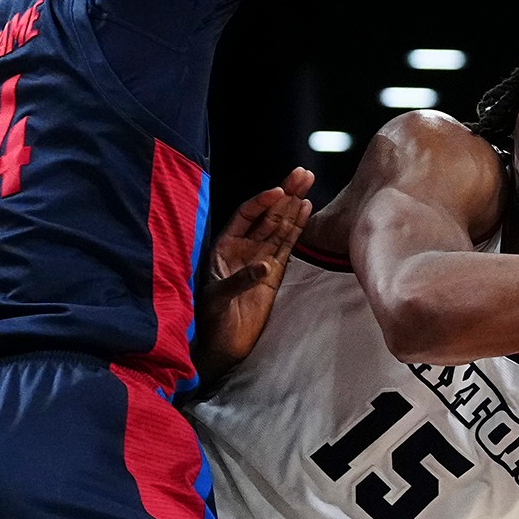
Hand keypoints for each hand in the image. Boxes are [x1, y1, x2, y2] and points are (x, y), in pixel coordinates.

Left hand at [195, 167, 314, 373]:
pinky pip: (287, 245)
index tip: (278, 192)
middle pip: (267, 215)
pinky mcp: (274, 272)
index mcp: (224, 247)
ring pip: (280, 226)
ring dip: (293, 205)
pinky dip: (297, 228)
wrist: (222, 344)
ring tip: (307, 183)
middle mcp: (242, 248)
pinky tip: (306, 209)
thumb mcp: (218, 298)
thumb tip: (264, 265)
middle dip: (285, 193)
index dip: (262, 203)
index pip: (246, 216)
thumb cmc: (211, 320)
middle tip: (303, 174)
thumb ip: (240, 280)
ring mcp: (260, 258)